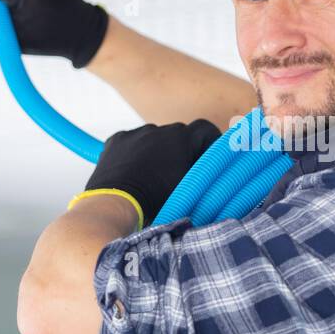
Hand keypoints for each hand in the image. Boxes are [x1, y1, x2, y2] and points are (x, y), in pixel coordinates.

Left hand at [85, 120, 221, 226]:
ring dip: (157, 152)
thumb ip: (205, 175)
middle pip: (178, 135)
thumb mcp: (190, 190)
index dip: (210, 141)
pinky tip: (134, 173)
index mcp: (181, 137)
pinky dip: (135, 154)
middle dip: (181, 151)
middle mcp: (159, 129)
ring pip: (154, 139)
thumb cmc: (156, 200)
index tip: (208, 156)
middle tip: (179, 174)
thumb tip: (217, 172)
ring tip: (153, 177)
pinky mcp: (117, 140)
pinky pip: (132, 142)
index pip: (205, 129)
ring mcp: (136, 133)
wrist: (117, 204)